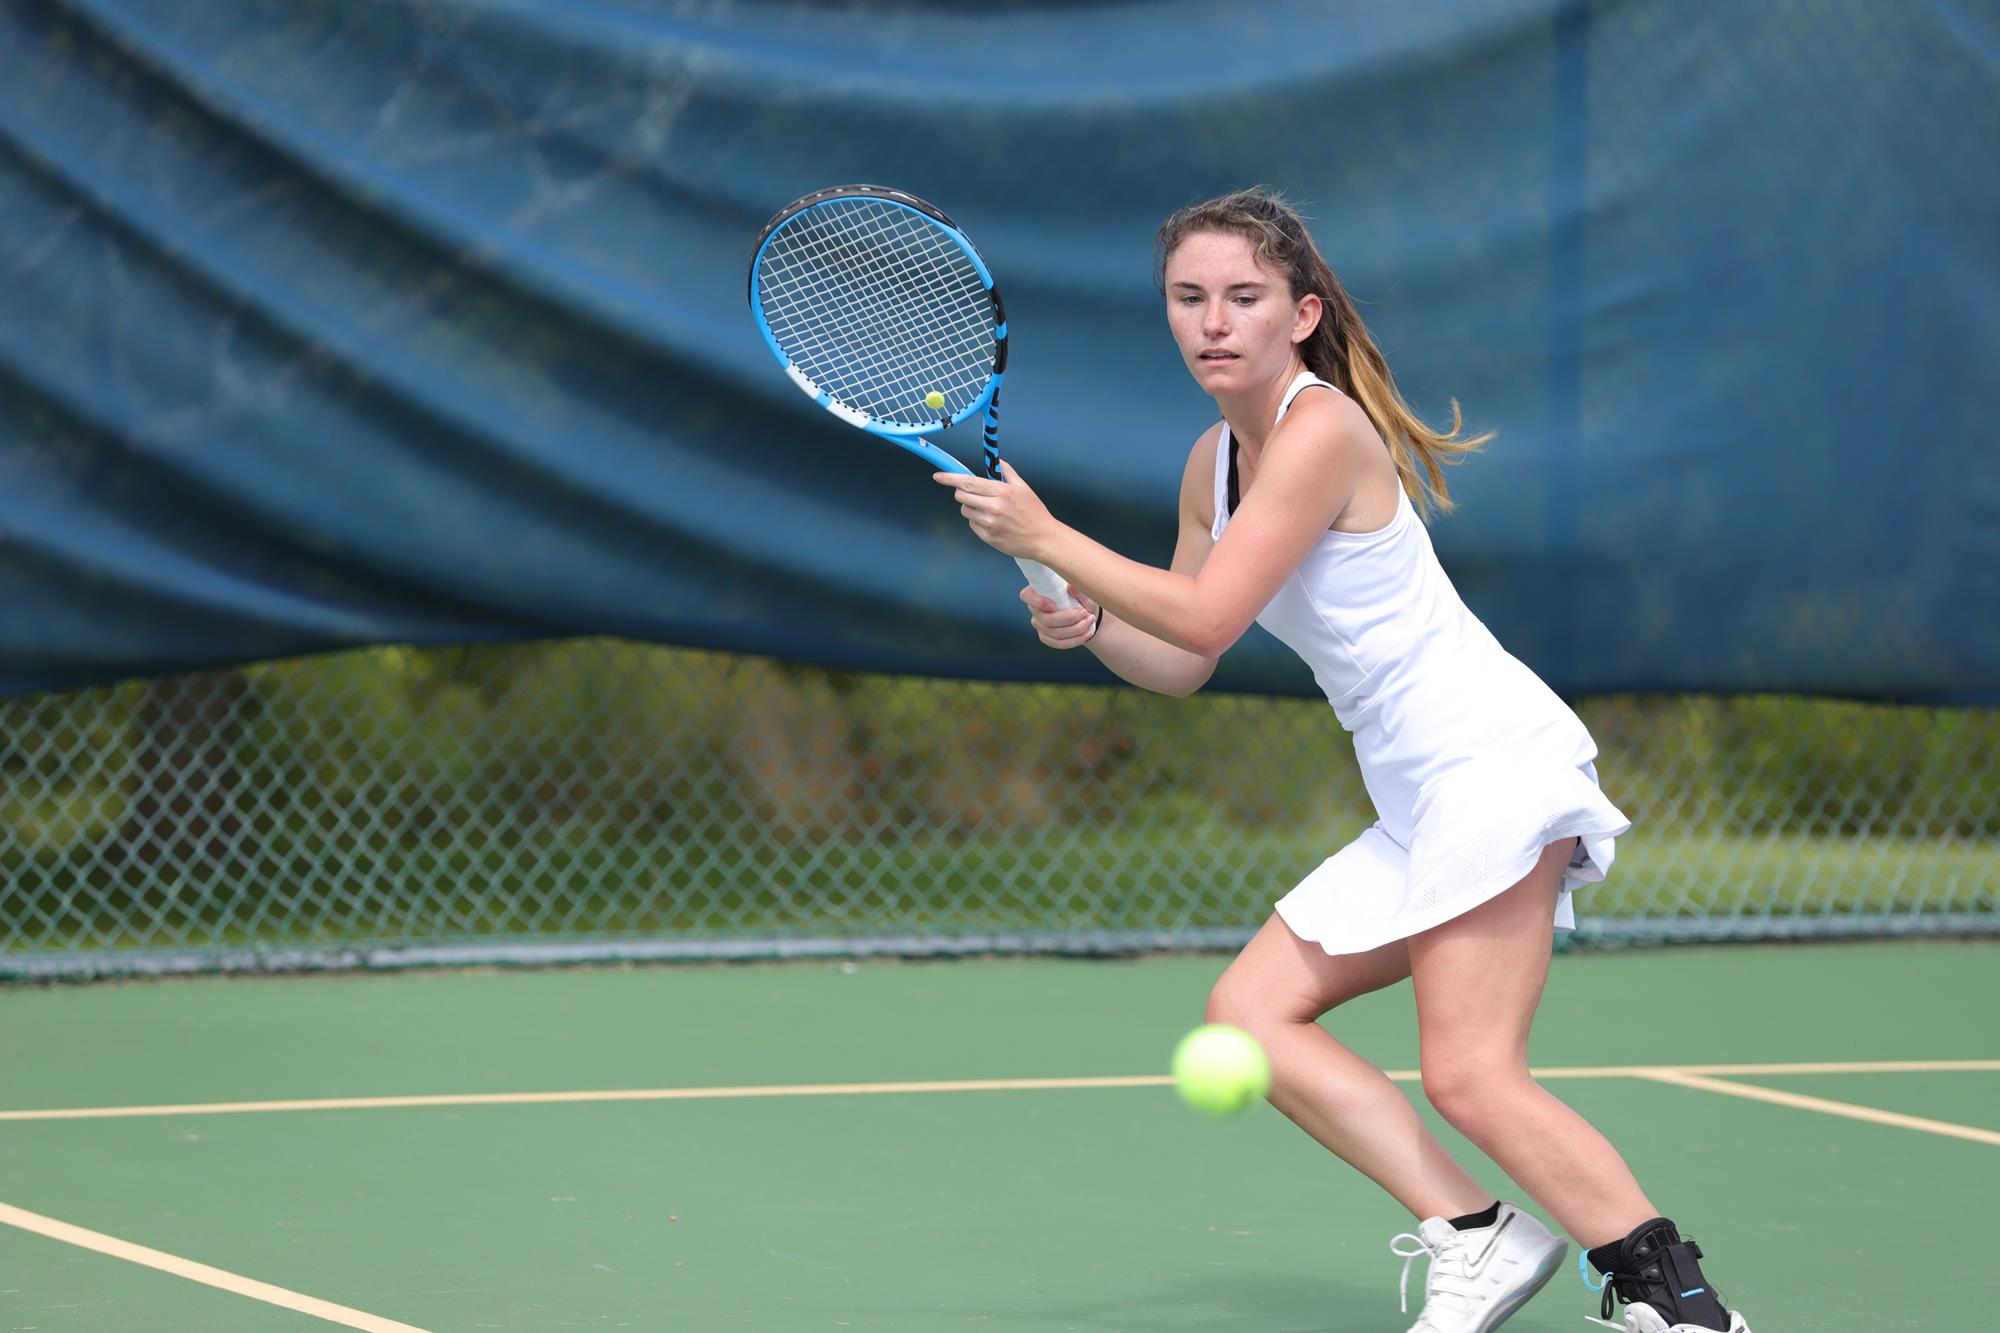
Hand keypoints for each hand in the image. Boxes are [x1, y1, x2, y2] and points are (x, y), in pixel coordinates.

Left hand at [931, 461, 1058, 561]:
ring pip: (965, 510)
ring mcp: (989, 524)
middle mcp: (994, 508)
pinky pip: (972, 524)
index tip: (938, 476)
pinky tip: (992, 522)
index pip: (968, 482)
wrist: (1043, 539)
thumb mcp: (1023, 488)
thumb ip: (1006, 472)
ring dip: (971, 507)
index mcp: (1002, 492)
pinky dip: (977, 521)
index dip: (950, 478)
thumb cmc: (1034, 512)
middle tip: (975, 493)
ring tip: (989, 509)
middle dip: (963, 492)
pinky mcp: (987, 537)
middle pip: (962, 496)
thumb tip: (995, 460)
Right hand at [1022, 583, 1098, 649]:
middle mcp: (1035, 610)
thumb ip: (1078, 589)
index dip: (1038, 602)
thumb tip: (1070, 588)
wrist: (1086, 614)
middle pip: (1045, 619)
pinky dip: (1075, 640)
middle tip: (1085, 613)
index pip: (1026, 596)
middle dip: (1068, 618)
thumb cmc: (1081, 597)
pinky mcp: (1047, 638)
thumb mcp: (1084, 590)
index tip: (1054, 606)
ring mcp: (1039, 625)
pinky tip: (1087, 633)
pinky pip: (1059, 643)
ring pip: (1054, 633)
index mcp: (1037, 592)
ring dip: (1076, 629)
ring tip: (1090, 620)